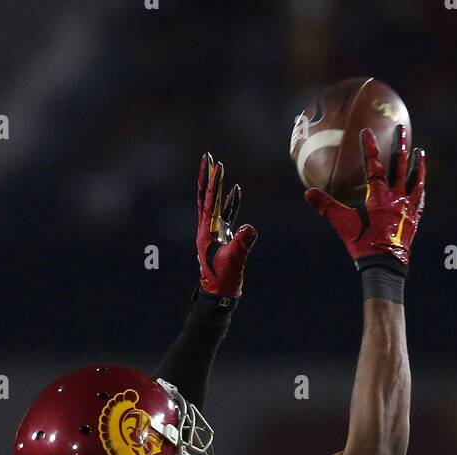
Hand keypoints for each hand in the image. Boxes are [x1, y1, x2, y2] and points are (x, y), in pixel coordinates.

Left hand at [196, 153, 257, 300]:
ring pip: (216, 204)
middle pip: (208, 197)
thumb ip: (242, 244)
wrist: (220, 294)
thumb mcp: (233, 261)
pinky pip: (227, 215)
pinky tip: (236, 190)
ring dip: (219, 187)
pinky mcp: (223, 237)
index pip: (209, 201)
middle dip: (209, 177)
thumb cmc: (223, 280)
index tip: (216, 165)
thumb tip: (250, 228)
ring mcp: (215, 232)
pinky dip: (232, 202)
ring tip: (220, 169)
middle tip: (209, 158)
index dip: (213, 182)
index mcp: (206, 232)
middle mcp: (208, 228)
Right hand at [305, 125, 425, 271]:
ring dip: (417, 164)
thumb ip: (327, 207)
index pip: (374, 165)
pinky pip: (420, 199)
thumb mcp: (343, 225)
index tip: (367, 131)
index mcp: (379, 197)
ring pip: (415, 180)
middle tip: (400, 129)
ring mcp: (408, 208)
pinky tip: (421, 184)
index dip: (370, 147)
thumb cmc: (364, 246)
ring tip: (420, 151)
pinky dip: (420, 188)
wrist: (386, 268)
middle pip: (400, 165)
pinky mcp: (415, 220)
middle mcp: (397, 198)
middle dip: (399, 145)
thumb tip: (307, 193)